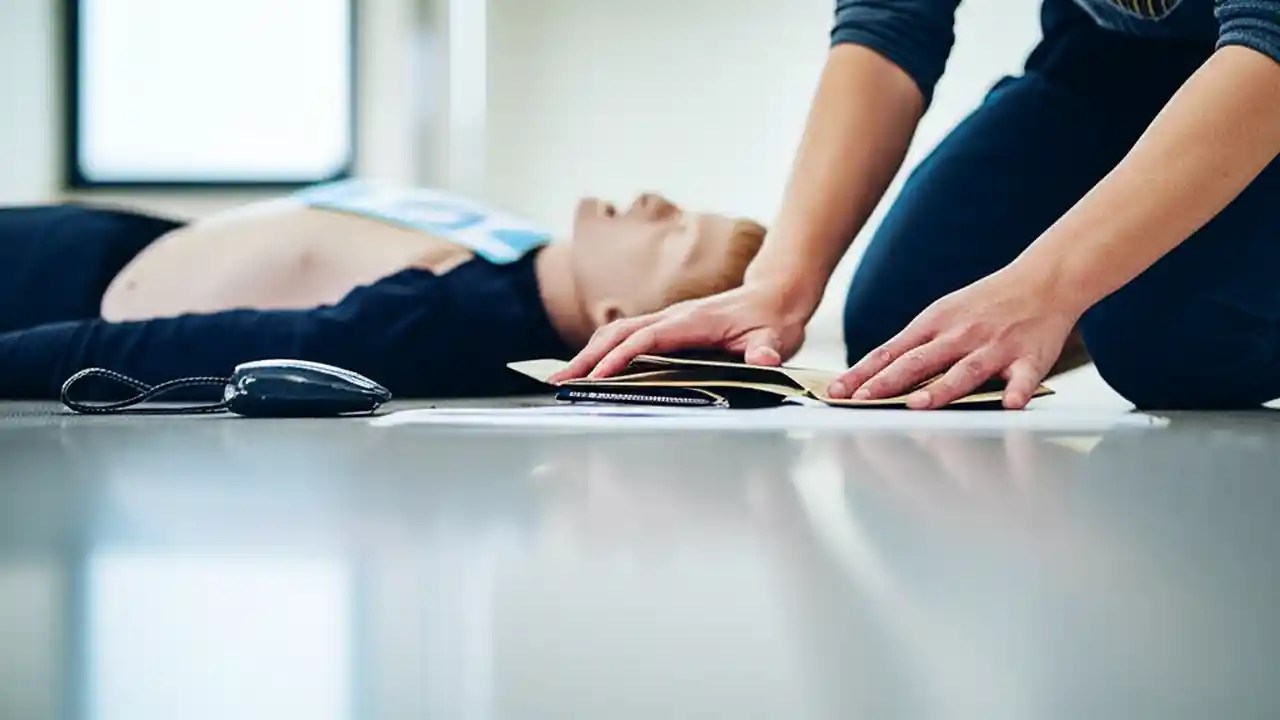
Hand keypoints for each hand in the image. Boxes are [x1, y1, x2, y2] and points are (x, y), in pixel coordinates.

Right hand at [549, 283, 808, 381]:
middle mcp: (673, 317)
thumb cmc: (772, 321)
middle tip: (558, 382)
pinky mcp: (665, 328)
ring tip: (561, 379)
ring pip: (616, 333)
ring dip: (587, 354)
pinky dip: (601, 351)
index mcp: (692, 321)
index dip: (620, 358)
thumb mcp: (776, 338)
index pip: (646, 338)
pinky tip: (588, 369)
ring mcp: (666, 321)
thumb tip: (763, 359)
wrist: (774, 296)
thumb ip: (767, 350)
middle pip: (618, 333)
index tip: (596, 377)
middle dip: (586, 357)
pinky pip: (625, 337)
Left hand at [828, 266, 1085, 408]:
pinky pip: (1023, 378)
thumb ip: (912, 346)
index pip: (890, 353)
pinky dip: (1017, 391)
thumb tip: (871, 374)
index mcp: (934, 325)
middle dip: (887, 383)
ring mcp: (994, 346)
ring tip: (918, 406)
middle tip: (862, 401)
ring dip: (940, 389)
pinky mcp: (1030, 357)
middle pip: (918, 362)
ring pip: (964, 371)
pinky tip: (1010, 405)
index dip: (863, 374)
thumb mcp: (942, 316)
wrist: (1042, 280)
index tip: (838, 392)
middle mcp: (960, 335)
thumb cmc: (984, 305)